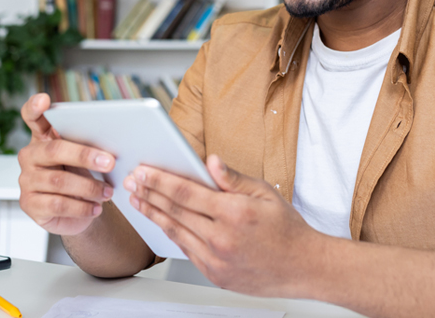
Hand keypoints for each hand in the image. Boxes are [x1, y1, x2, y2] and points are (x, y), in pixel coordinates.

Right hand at [18, 93, 114, 235]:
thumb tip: (116, 142)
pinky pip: (57, 204)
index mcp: (43, 137)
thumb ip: (91, 146)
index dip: (35, 107)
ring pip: (59, 181)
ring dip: (89, 187)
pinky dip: (81, 207)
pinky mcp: (30, 204)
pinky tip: (95, 207)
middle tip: (110, 162)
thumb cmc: (82, 177)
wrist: (79, 213)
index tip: (44, 99)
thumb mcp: (86, 159)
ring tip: (108, 192)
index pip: (32, 117)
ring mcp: (27, 180)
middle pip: (55, 150)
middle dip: (85, 156)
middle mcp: (30, 156)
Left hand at [124, 154, 321, 296]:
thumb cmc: (287, 230)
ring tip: (138, 201)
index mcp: (234, 213)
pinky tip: (161, 222)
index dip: (160, 180)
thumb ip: (233, 178)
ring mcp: (216, 260)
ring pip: (175, 232)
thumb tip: (209, 161)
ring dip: (153, 214)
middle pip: (175, 211)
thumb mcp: (265, 193)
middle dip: (149, 194)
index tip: (143, 171)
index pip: (186, 192)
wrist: (303, 268)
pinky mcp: (215, 274)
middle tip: (131, 182)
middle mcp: (221, 238)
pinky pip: (186, 249)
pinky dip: (170, 233)